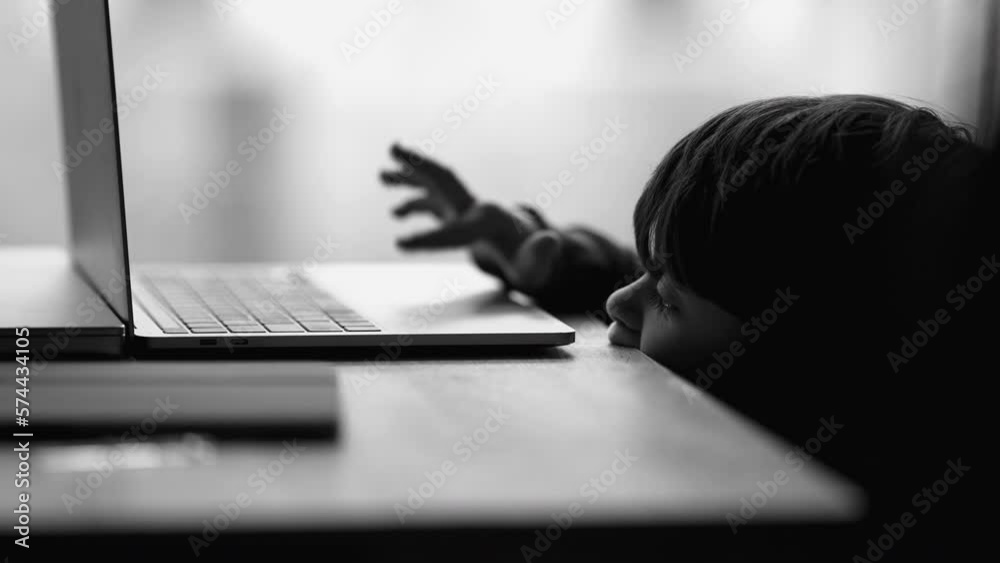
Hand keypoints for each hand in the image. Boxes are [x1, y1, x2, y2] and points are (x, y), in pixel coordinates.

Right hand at [380, 143, 562, 292]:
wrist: (531, 251)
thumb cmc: (529, 261)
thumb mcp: (536, 266)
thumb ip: (542, 254)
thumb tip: (552, 239)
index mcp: (489, 220)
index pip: (456, 228)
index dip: (429, 237)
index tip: (399, 244)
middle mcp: (474, 206)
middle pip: (444, 179)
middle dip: (419, 164)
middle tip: (394, 147)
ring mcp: (464, 206)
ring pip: (432, 184)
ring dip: (407, 176)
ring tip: (381, 174)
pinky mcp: (458, 212)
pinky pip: (431, 200)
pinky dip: (412, 201)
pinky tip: (396, 212)